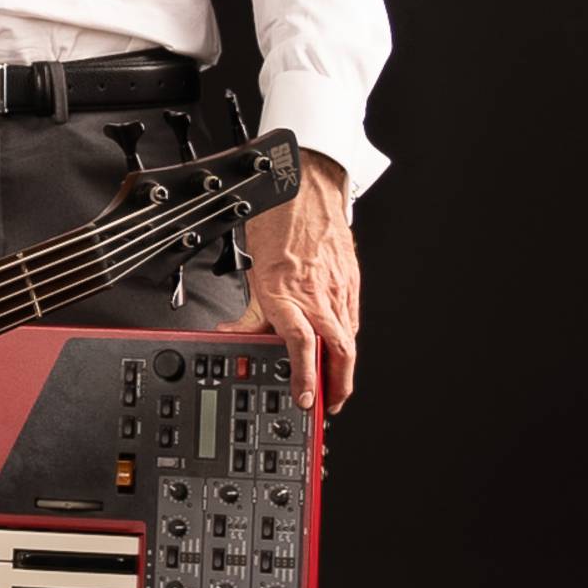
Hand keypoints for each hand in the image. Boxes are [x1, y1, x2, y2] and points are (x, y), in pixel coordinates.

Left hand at [238, 152, 362, 414]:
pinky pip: (351, 317)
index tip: (304, 396)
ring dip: (343, 366)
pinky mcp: (352, 278)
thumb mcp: (254, 270)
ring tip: (334, 385)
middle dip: (338, 384)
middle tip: (330, 404)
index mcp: (287, 291)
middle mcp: (317, 292)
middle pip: (340, 350)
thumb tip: (235, 337)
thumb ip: (251, 311)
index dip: (304, 375)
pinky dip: (347, 339)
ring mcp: (339, 285)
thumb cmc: (278, 219)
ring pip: (349, 337)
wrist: (307, 183)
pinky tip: (339, 348)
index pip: (301, 344)